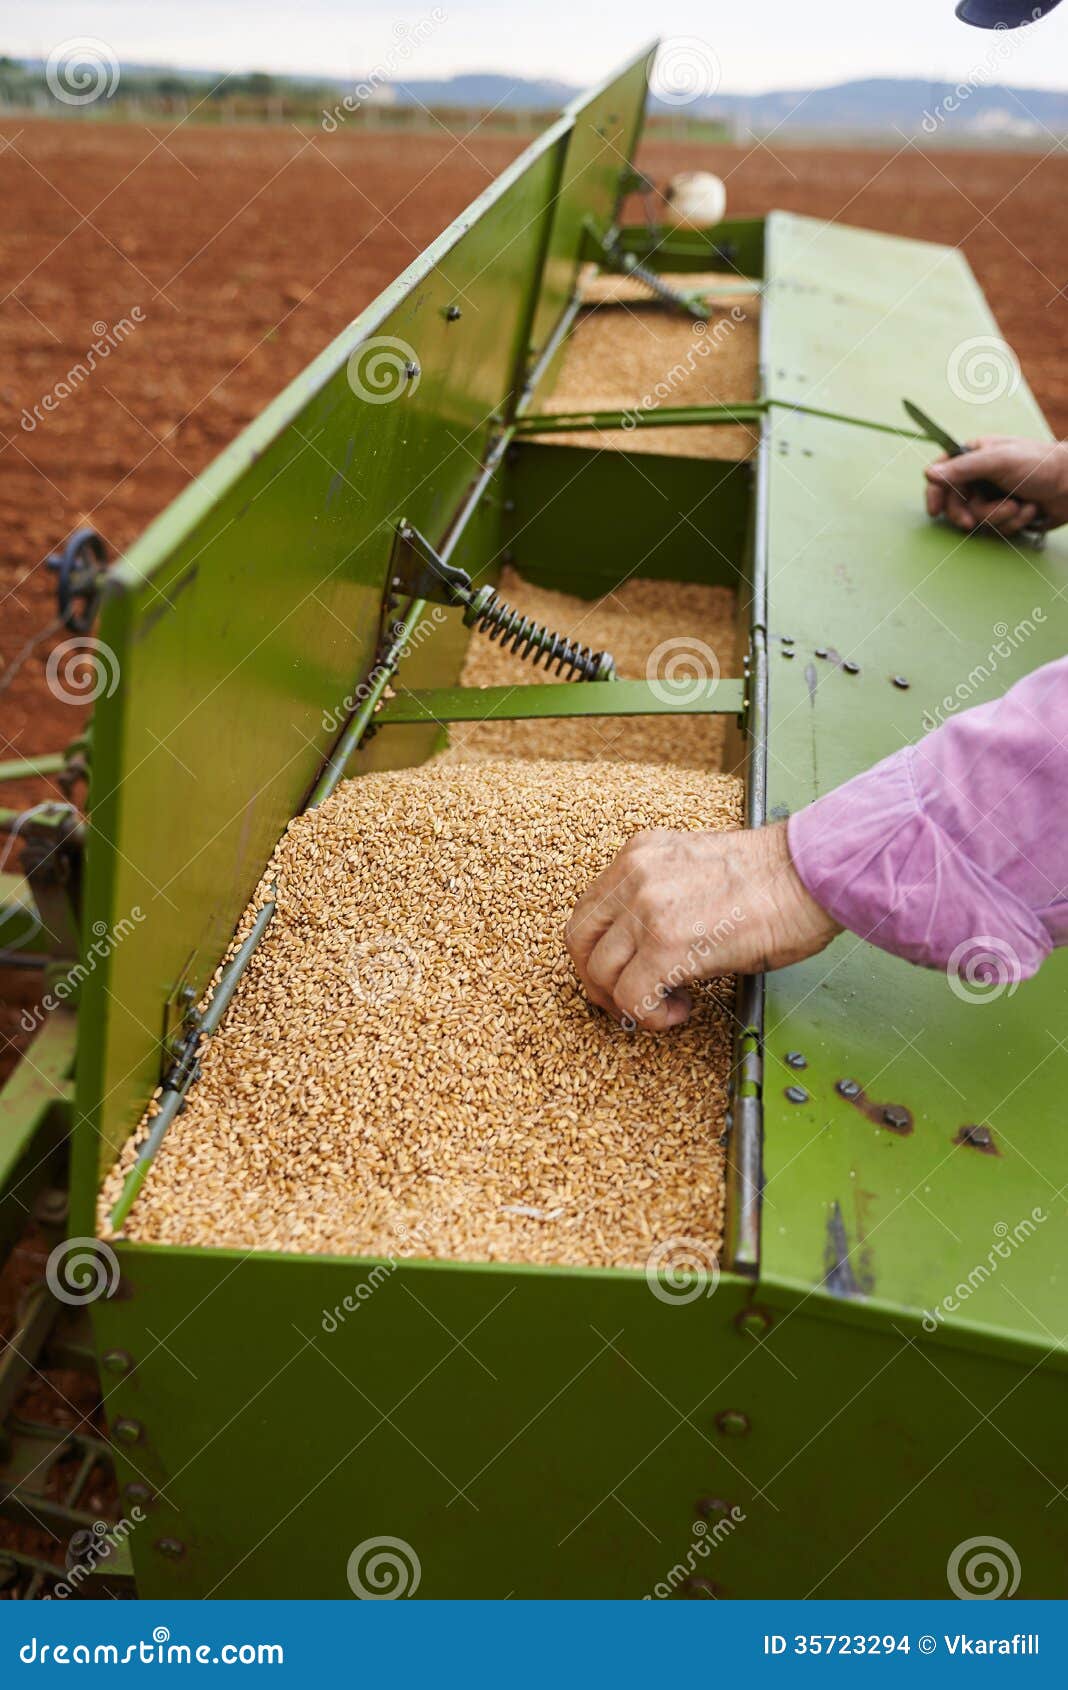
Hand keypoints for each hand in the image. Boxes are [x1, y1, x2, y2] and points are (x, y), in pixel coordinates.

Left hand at [565, 821, 840, 1030]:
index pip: (587, 910)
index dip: (594, 952)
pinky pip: (632, 997)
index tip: (615, 976)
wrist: (811, 876)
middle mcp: (636, 875)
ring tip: (668, 1004)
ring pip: (601, 973)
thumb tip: (642, 949)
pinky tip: (682, 1009)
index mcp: (640, 853)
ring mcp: (648, 908)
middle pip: (579, 941)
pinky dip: (651, 1016)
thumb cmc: (773, 880)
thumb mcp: (696, 870)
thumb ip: (658, 897)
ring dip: (627, 1001)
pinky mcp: (669, 944)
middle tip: (626, 1001)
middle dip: (596, 981)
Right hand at [925, 436, 1067, 535]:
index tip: (935, 511)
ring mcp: (993, 496)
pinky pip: (997, 527)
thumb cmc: (1040, 465)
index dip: (935, 493)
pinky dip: (1013, 522)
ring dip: (1000, 517)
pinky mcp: (1006, 513)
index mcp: (975, 455)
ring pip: (979, 519)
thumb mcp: (998, 461)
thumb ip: (962, 467)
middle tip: (974, 522)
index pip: (943, 474)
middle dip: (973, 513)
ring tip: (1020, 505)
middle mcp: (981, 476)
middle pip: (957, 504)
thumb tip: (929, 473)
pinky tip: (1029, 510)